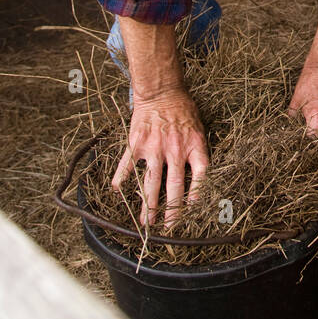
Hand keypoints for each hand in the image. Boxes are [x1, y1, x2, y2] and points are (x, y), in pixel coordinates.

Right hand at [112, 87, 208, 229]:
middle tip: (167, 228)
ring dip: (148, 205)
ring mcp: (155, 148)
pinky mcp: (137, 144)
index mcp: (194, 146)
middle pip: (174, 187)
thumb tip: (199, 178)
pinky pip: (127, 165)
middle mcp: (176, 150)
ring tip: (145, 222)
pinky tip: (116, 191)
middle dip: (171, 210)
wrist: (162, 90)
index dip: (198, 196)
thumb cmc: (183, 109)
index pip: (201, 176)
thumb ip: (197, 151)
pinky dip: (121, 179)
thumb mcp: (198, 128)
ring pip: (151, 183)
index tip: (193, 212)